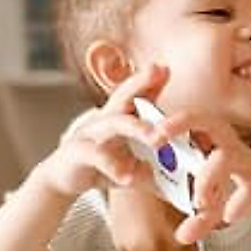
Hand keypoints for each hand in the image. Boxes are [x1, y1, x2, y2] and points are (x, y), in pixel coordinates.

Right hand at [32, 68, 165, 199]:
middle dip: (141, 82)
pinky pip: (95, 155)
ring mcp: (89, 134)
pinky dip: (112, 166)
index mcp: (119, 119)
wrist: (63, 181)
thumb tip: (186, 181)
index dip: (150, 81)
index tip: (166, 68)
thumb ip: (156, 168)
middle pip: (122, 96)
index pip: (136, 95)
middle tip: (160, 71)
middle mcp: (104, 121)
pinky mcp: (76, 153)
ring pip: (113, 123)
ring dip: (137, 128)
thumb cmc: (102, 169)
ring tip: (157, 139)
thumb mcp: (132, 166)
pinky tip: (128, 177)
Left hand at [141, 111, 250, 244]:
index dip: (166, 122)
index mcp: (215, 146)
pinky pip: (250, 188)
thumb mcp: (219, 202)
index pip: (189, 122)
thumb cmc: (249, 189)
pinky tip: (229, 217)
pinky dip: (237, 203)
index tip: (145, 133)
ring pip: (224, 157)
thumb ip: (200, 217)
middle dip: (179, 125)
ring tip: (199, 201)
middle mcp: (231, 147)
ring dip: (206, 178)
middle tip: (157, 139)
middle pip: (205, 120)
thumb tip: (180, 238)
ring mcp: (250, 162)